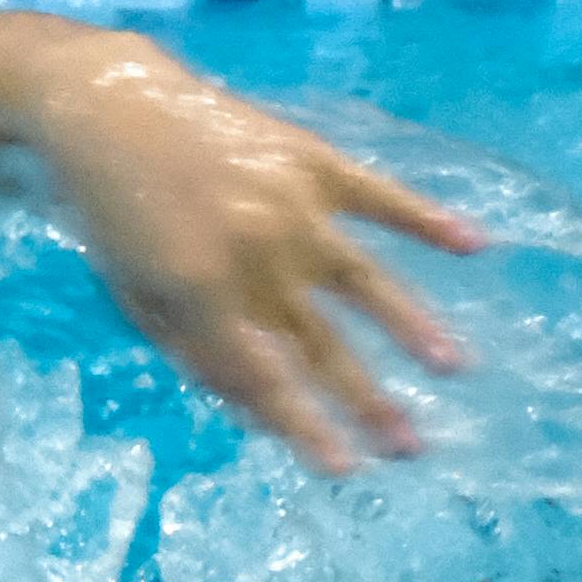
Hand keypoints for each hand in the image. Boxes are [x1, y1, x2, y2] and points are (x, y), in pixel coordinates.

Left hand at [0, 24, 478, 472]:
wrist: (107, 108)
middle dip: (368, 400)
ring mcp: (291, 202)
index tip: (347, 472)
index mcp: (203, 292)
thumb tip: (266, 413)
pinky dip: (426, 219)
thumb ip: (202, 354)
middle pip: (323, 342)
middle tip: (414, 448)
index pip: (269, 379)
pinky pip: (378, 194)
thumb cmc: (115, 215)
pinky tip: (474, 244)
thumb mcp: (138, 297)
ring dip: (411, 326)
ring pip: (363, 279)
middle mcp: (256, 252)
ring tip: (454, 367)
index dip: (308, 430)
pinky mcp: (310, 158)